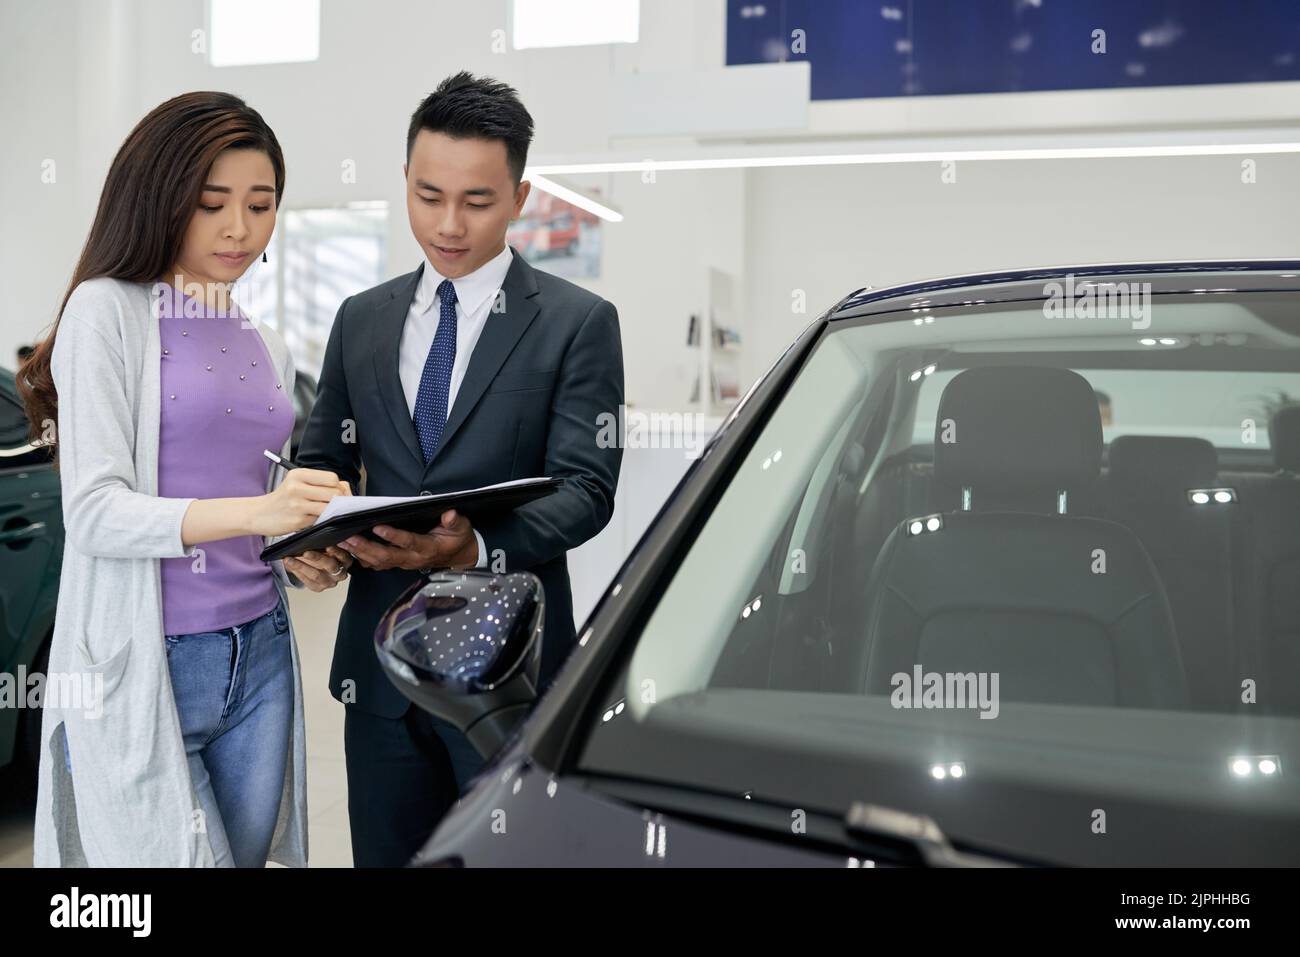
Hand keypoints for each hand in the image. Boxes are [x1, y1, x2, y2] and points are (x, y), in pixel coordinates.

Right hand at [252, 468, 351, 536]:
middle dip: (339, 501)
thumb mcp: (297, 483)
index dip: (339, 487)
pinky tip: (313, 518)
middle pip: (334, 493)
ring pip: (329, 507)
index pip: (332, 478)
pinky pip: (320, 520)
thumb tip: (346, 489)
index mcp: (299, 474)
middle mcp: (297, 487)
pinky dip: (321, 520)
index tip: (338, 493)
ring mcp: (297, 505)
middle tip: (334, 505)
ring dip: (331, 512)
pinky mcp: (297, 520)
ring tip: (323, 512)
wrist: (258, 514)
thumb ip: (320, 483)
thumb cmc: (282, 499)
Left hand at [284, 544, 353, 591]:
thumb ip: (325, 538)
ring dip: (302, 566)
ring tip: (290, 559)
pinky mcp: (319, 588)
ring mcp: (330, 582)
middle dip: (317, 558)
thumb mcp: (326, 543)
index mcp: (346, 560)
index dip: (337, 551)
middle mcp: (340, 573)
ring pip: (316, 575)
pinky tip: (290, 565)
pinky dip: (297, 572)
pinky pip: (307, 581)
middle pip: (330, 566)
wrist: (314, 563)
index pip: (344, 556)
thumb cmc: (322, 551)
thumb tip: (316, 526)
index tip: (328, 545)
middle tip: (305, 552)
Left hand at [337, 509, 477, 571]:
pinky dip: (362, 559)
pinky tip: (349, 550)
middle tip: (348, 537)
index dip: (393, 536)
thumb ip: (455, 521)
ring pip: (379, 562)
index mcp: (428, 548)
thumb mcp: (462, 527)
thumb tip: (449, 513)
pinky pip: (378, 564)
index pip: (409, 542)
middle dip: (365, 547)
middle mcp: (413, 558)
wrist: (459, 556)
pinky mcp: (399, 563)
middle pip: (386, 556)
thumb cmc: (458, 538)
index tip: (378, 527)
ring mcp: (405, 563)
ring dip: (359, 553)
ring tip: (343, 541)